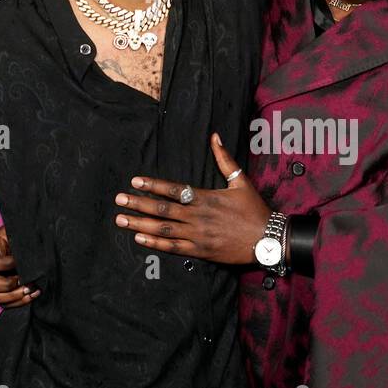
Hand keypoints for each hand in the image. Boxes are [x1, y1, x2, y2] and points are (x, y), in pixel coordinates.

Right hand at [0, 225, 38, 308]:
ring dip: (12, 296)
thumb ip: (15, 241)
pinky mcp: (3, 295)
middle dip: (5, 285)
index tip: (18, 260)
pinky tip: (33, 293)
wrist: (31, 246)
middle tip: (23, 280)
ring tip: (31, 288)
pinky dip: (19, 302)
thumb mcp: (16, 234)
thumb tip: (19, 258)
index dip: (3, 264)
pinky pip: (4, 305)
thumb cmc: (23, 238)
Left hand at [113, 133, 270, 264]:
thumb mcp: (241, 181)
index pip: (174, 189)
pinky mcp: (201, 251)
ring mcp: (198, 235)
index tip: (135, 181)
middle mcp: (198, 216)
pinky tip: (139, 238)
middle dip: (138, 203)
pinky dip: (155, 243)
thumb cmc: (254, 209)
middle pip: (163, 209)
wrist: (267, 239)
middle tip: (119, 199)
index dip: (153, 185)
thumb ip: (224, 159)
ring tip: (121, 219)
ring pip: (164, 228)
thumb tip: (215, 136)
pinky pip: (174, 247)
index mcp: (206, 197)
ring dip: (140, 223)